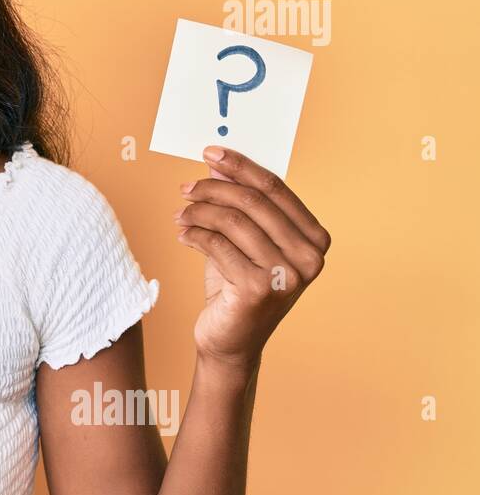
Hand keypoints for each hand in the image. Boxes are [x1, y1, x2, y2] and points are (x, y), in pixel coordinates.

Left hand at [173, 145, 330, 369]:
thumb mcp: (242, 240)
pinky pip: (218, 245)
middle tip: (186, 187)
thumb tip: (217, 164)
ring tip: (180, 214)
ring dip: (199, 212)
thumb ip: (238, 204)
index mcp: (315, 239)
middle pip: (254, 202)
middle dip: (214, 188)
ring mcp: (287, 275)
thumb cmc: (238, 286)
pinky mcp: (260, 289)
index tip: (211, 153)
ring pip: (233, 221)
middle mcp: (310, 257)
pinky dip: (194, 235)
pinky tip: (183, 234)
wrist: (231, 341)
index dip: (241, 167)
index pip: (276, 189)